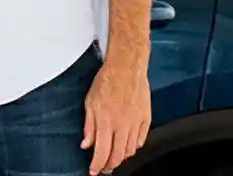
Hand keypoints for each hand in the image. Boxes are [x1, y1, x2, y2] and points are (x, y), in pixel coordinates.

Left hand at [81, 58, 151, 174]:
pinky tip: (128, 146)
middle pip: (118, 155)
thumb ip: (88, 126)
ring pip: (130, 150)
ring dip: (122, 157)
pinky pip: (141, 140)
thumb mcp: (90, 103)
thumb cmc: (107, 80)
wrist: (126, 67)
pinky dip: (134, 147)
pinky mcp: (146, 118)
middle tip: (104, 168)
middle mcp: (122, 125)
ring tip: (115, 158)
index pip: (102, 152)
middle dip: (109, 166)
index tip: (93, 170)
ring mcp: (136, 122)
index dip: (97, 165)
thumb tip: (86, 144)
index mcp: (106, 121)